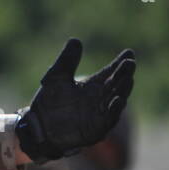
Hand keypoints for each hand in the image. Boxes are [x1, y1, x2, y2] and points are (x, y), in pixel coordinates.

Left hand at [16, 38, 135, 163]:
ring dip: (123, 91)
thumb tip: (76, 40)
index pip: (110, 72)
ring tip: (129, 79)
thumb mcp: (56, 77)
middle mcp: (99, 99)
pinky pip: (109, 120)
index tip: (129, 53)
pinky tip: (118, 100)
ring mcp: (99, 114)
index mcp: (92, 86)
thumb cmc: (49, 102)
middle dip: (124, 74)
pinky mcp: (96, 129)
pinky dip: (114, 110)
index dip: (120, 63)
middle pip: (116, 84)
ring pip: (117, 101)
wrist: (38, 127)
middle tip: (130, 63)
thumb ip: (67, 61)